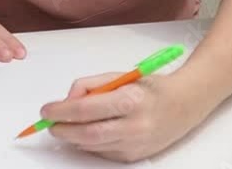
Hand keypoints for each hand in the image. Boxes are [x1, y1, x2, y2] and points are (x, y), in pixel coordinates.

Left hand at [40, 72, 210, 162]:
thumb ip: (89, 86)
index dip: (61, 111)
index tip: (47, 110)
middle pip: (87, 134)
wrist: (184, 104)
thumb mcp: (118, 76)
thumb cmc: (149, 88)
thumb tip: (67, 100)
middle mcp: (135, 124)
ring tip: (66, 126)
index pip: (86, 109)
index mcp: (130, 99)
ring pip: (93, 146)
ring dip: (73, 138)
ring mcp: (136, 143)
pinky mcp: (136, 155)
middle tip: (51, 123)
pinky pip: (103, 153)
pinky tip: (86, 133)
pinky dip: (89, 144)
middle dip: (62, 129)